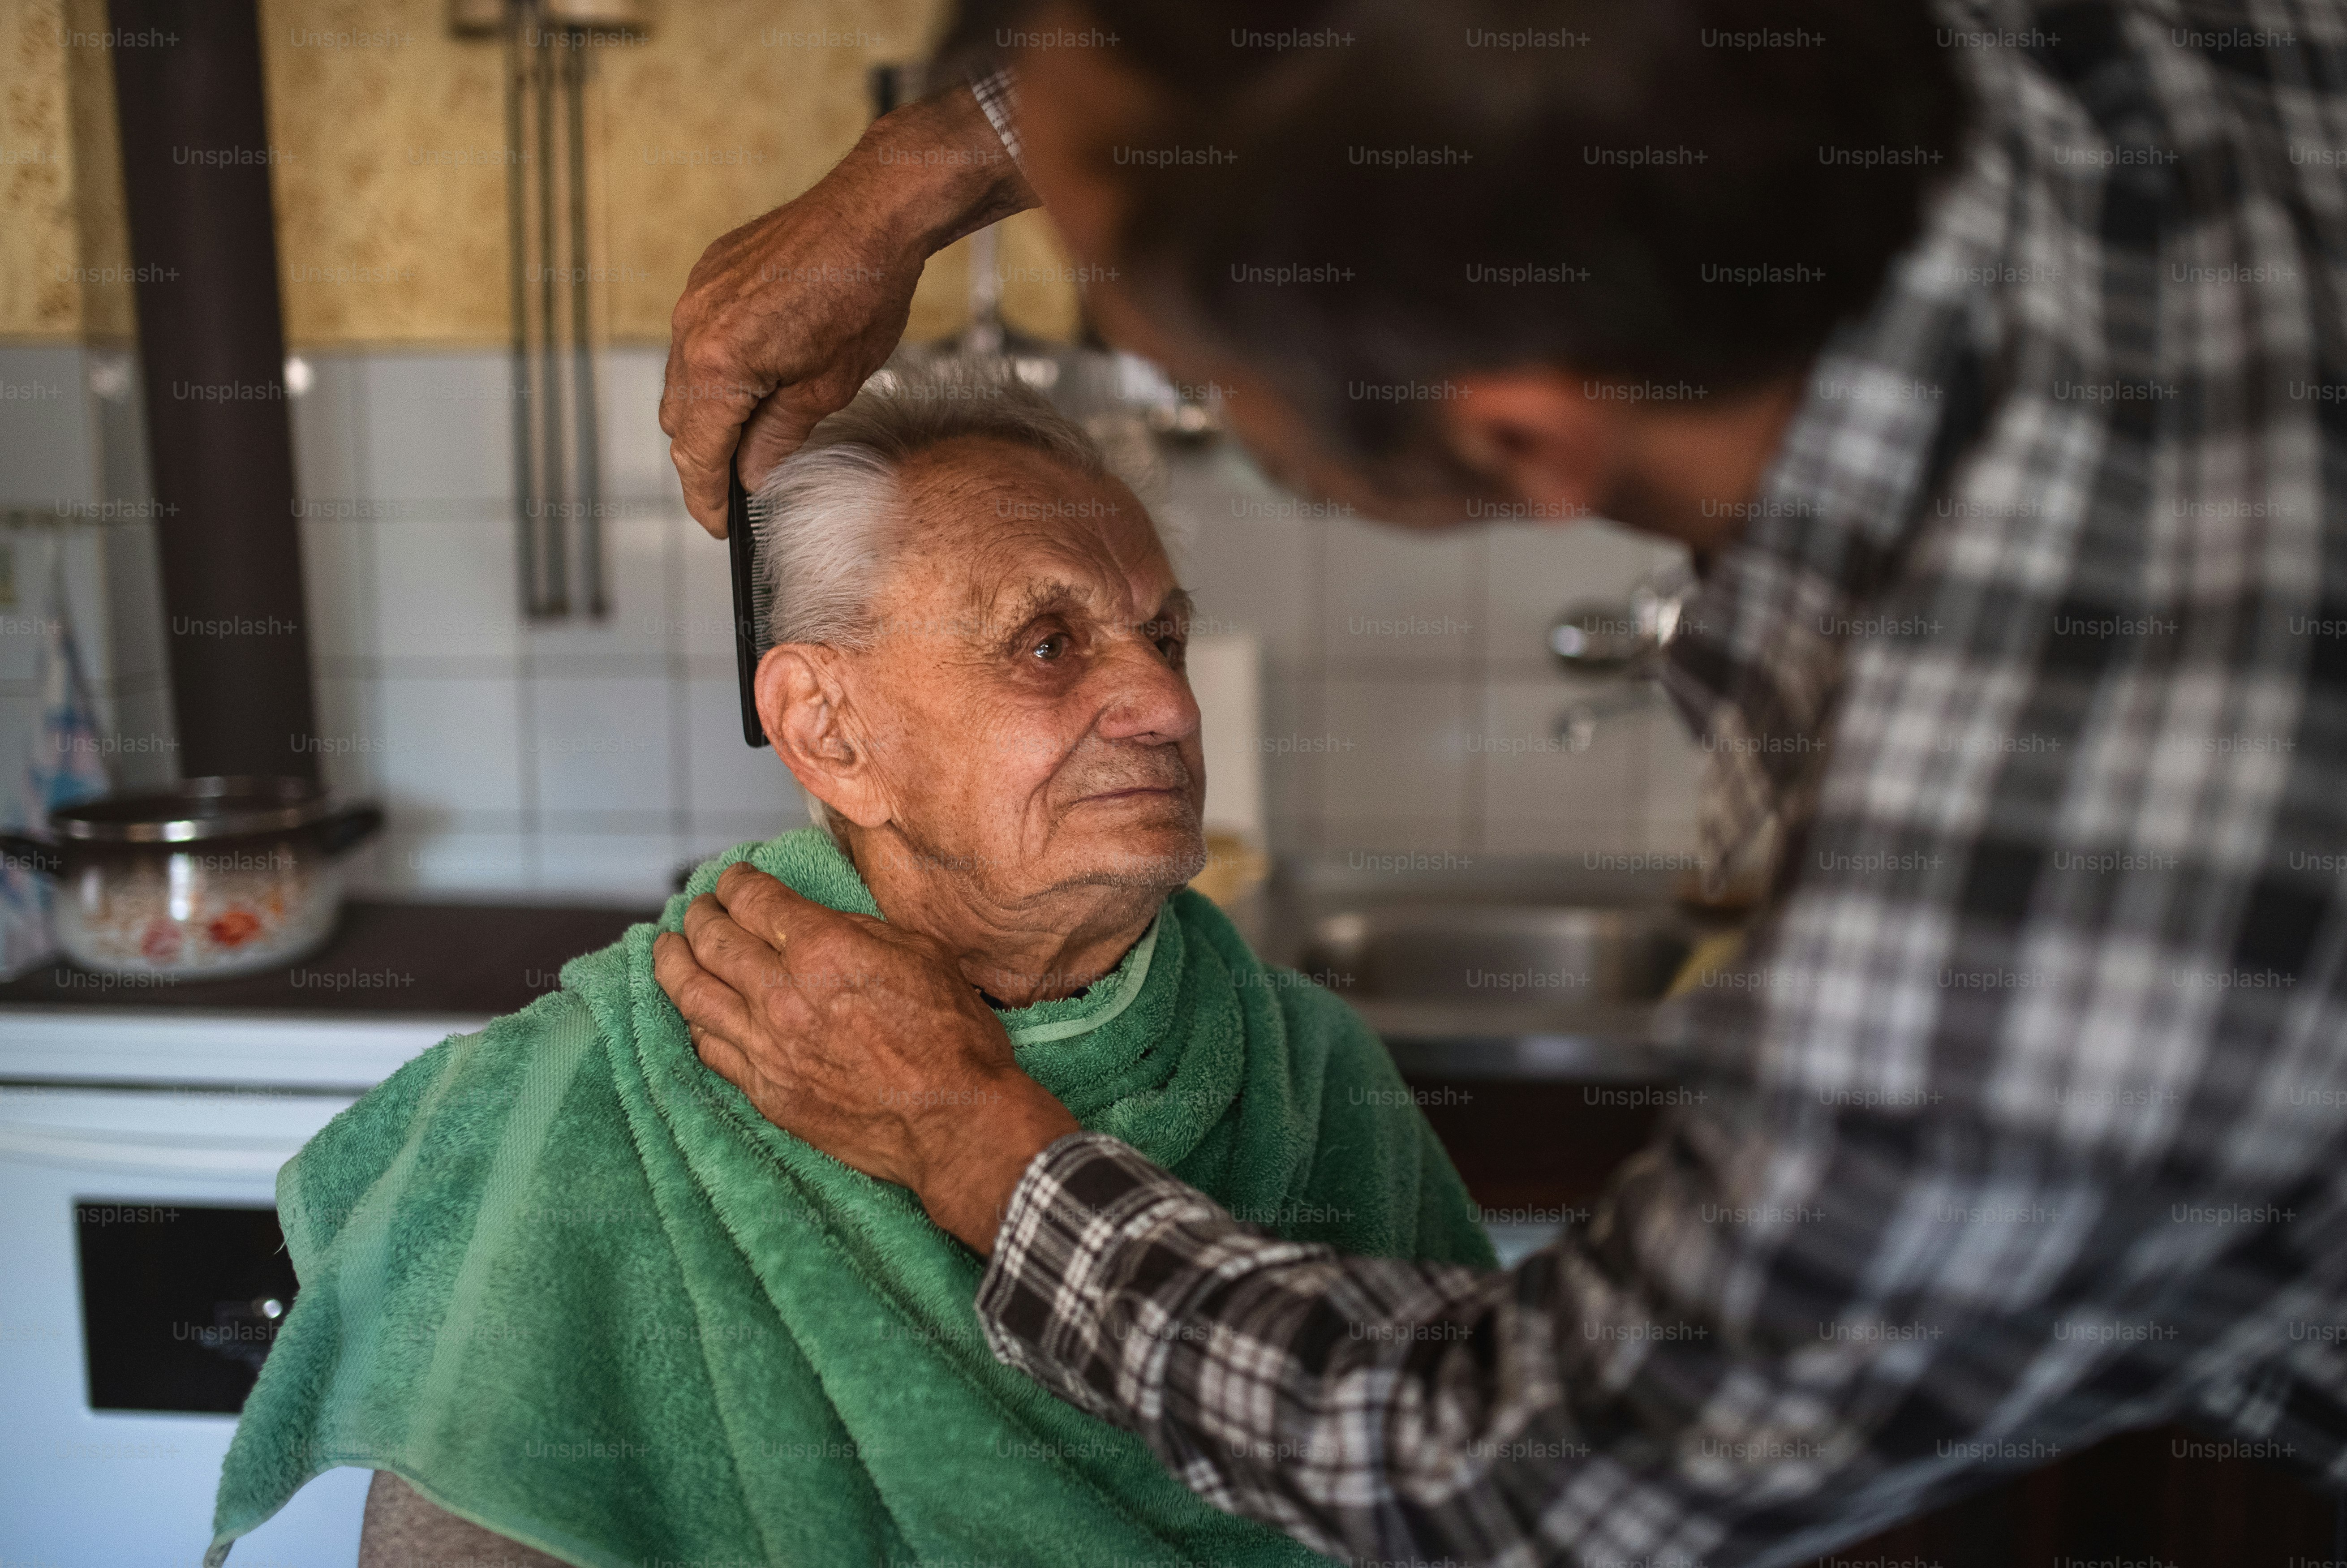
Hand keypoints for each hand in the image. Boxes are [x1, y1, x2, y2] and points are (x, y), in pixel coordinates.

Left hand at [652, 863, 1079, 1251]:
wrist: (954, 1121)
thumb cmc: (952, 1035)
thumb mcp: (920, 952)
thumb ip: (858, 929)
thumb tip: (818, 921)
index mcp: (823, 949)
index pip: (753, 900)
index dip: (736, 882)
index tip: (733, 878)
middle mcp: (783, 994)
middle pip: (713, 941)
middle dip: (700, 915)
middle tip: (699, 908)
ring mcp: (768, 1047)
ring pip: (693, 995)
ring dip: (674, 963)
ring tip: (667, 948)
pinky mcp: (767, 1091)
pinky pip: (711, 1050)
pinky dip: (696, 1023)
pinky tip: (696, 1011)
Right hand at [660, 85, 1035, 534]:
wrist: (871, 215)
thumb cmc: (861, 295)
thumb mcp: (828, 387)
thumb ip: (778, 437)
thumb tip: (751, 475)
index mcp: (718, 365)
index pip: (696, 454)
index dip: (707, 499)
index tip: (721, 526)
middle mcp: (692, 328)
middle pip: (680, 421)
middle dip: (706, 460)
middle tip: (738, 488)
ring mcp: (695, 297)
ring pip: (682, 380)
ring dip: (709, 414)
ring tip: (750, 436)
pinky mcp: (708, 274)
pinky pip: (695, 338)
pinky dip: (714, 368)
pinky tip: (754, 377)